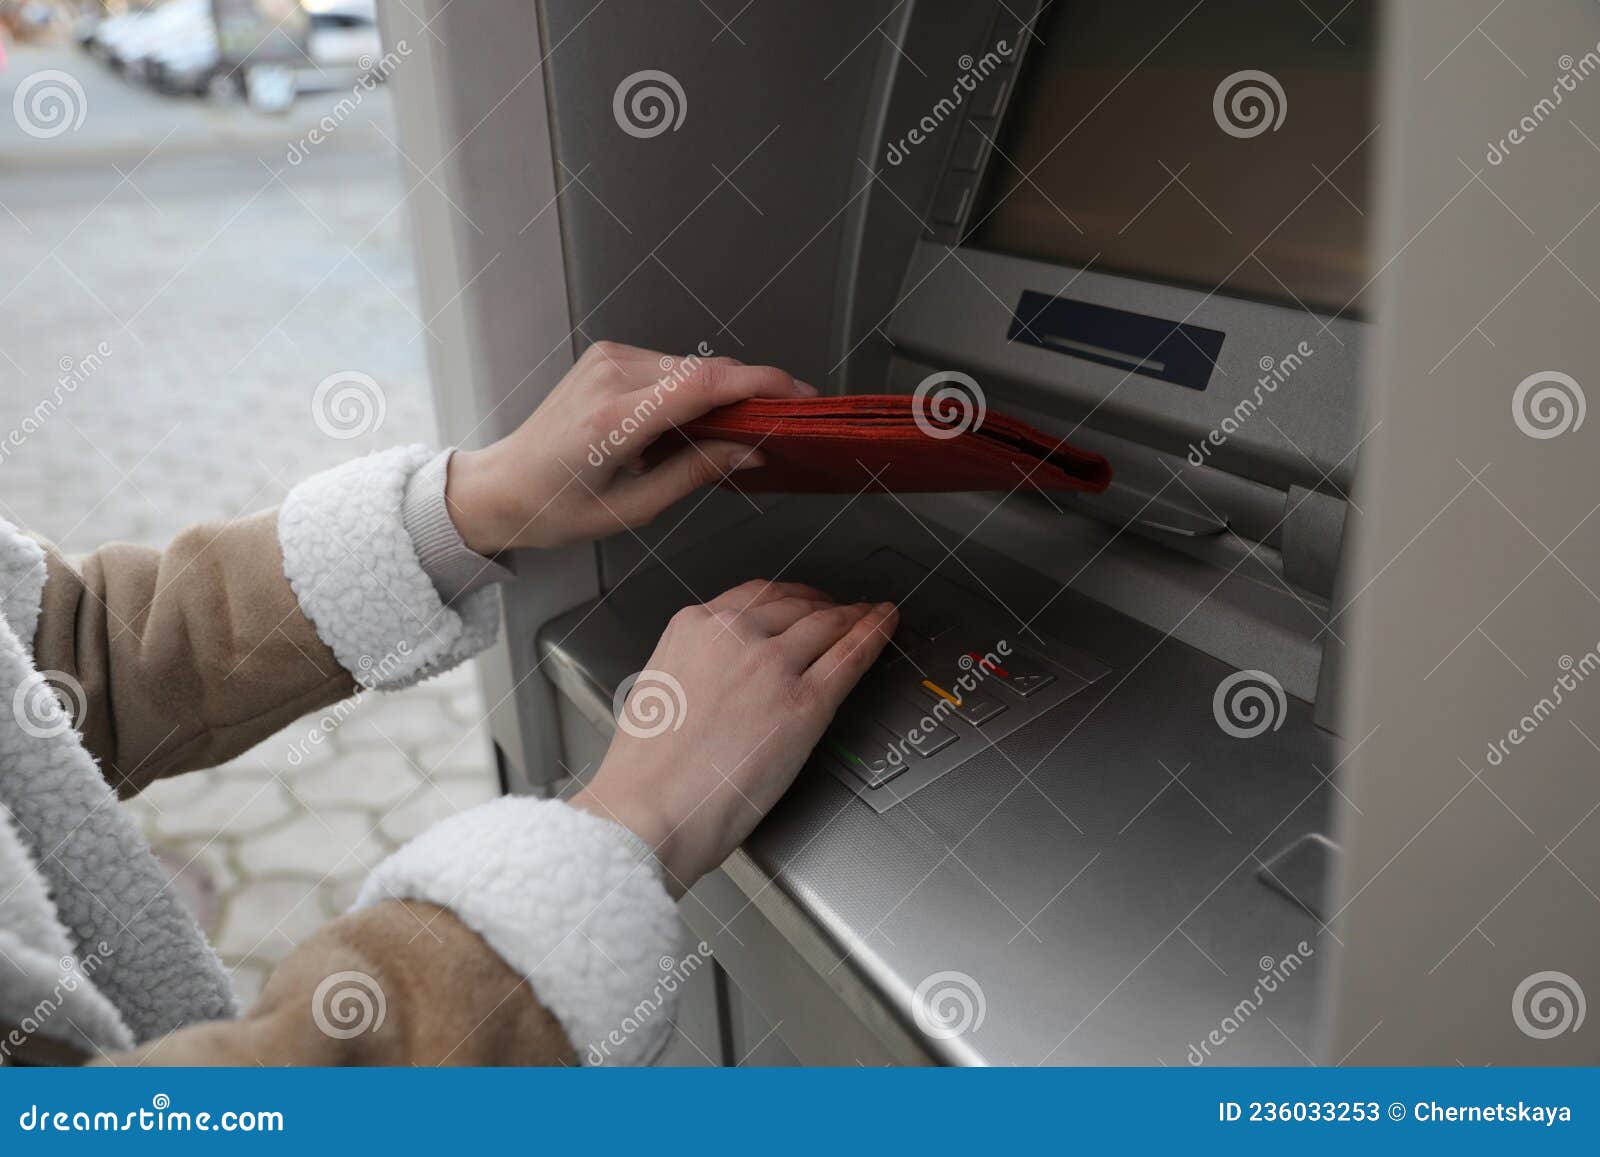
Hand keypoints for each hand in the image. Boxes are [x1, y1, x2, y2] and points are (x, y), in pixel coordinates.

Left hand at [443, 341, 814, 552]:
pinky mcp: (609, 354)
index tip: (798, 396)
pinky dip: (696, 388)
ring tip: (737, 431)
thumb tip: (752, 451)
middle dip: (751, 392)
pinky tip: (697, 419)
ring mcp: (607, 358)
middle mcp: (610, 377)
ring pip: (693, 365)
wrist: (505, 485)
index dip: (759, 384)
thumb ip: (697, 472)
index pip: (703, 384)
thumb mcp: (634, 508)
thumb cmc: (559, 507)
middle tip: (784, 423)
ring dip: (723, 392)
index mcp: (612, 421)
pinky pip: (672, 365)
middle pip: (706, 370)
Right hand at [569, 581, 898, 897]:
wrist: (648, 812)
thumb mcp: (660, 690)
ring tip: (870, 615)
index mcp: (693, 629)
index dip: (790, 596)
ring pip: (826, 625)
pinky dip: (874, 634)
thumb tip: (721, 670)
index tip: (803, 601)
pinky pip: (850, 657)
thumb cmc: (646, 772)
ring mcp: (772, 666)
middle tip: (841, 611)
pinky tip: (885, 624)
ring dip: (853, 616)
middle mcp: (733, 635)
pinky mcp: (804, 704)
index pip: (756, 596)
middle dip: (823, 606)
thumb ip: (695, 666)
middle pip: (795, 606)